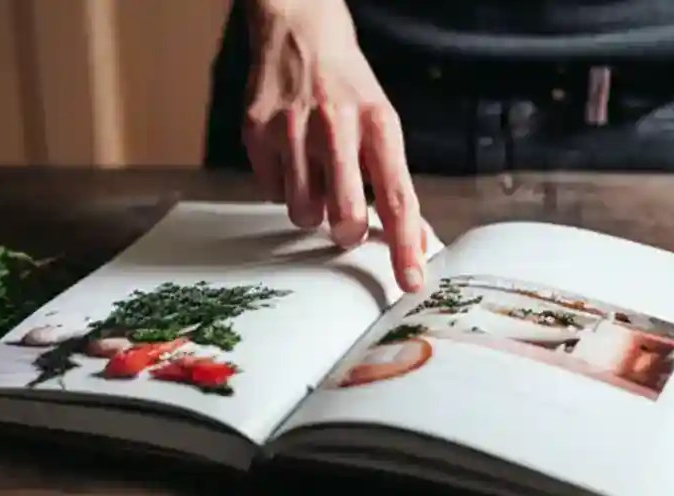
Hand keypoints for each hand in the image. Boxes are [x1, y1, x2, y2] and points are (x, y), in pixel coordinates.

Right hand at [242, 0, 425, 290]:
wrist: (300, 35)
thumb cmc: (348, 90)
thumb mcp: (383, 126)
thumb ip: (395, 185)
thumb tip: (416, 245)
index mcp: (378, 124)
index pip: (397, 197)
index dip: (404, 245)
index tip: (410, 281)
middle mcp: (336, 125)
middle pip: (345, 216)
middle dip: (347, 232)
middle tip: (346, 220)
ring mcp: (292, 129)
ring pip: (303, 213)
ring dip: (312, 209)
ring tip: (315, 175)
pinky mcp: (257, 132)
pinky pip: (272, 192)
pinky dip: (283, 187)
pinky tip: (290, 157)